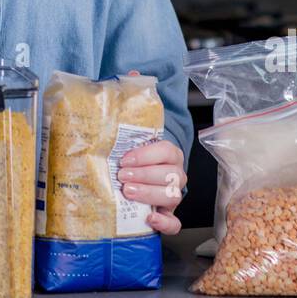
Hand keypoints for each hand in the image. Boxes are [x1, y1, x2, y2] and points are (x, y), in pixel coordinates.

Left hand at [117, 71, 186, 234]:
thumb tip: (133, 74)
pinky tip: (149, 219)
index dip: (147, 155)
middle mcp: (173, 173)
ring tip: (127, 192)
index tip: (125, 157)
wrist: (131, 176)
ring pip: (172, 197)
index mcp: (168, 151)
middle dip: (145, 176)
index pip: (166, 151)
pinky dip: (165, 224)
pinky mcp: (167, 215)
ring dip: (150, 195)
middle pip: (170, 175)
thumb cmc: (132, 151)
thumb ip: (132, 98)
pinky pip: (175, 223)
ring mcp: (172, 196)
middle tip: (122, 176)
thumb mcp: (129, 125)